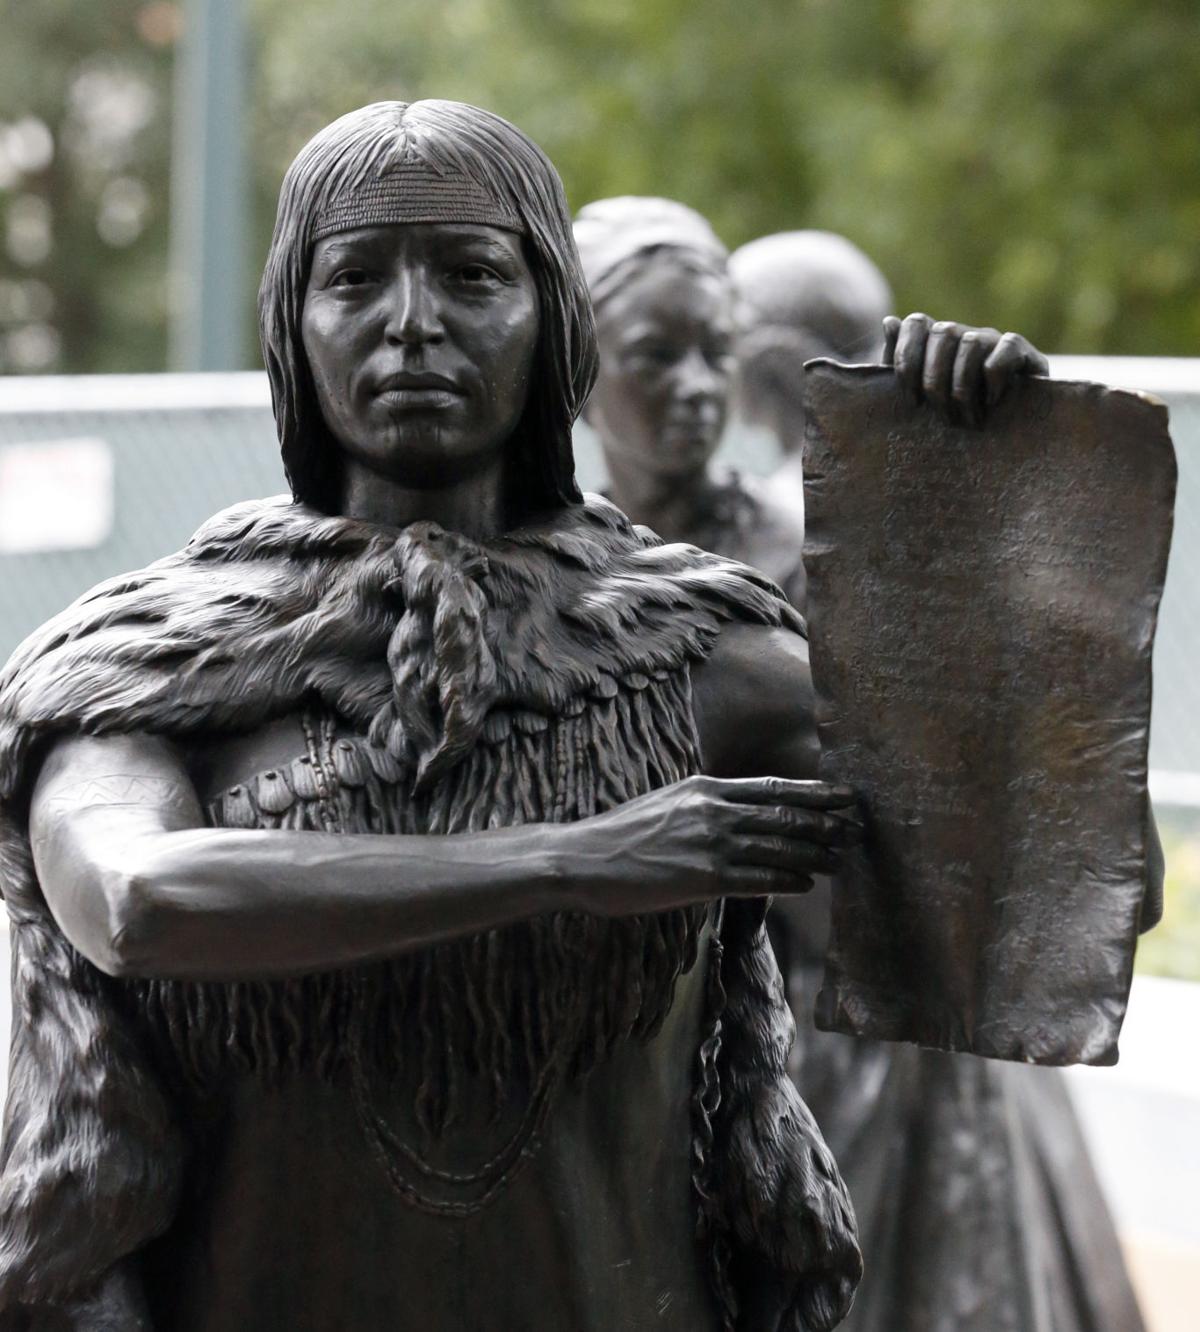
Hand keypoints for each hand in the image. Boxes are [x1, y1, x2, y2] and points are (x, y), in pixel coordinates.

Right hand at [563, 775, 860, 917]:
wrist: (583, 859)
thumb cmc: (624, 836)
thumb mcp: (670, 803)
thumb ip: (707, 805)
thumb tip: (741, 814)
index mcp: (706, 788)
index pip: (773, 788)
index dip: (815, 793)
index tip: (846, 795)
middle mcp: (714, 810)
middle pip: (785, 814)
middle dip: (827, 822)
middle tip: (859, 828)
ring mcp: (710, 843)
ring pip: (779, 846)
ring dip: (817, 853)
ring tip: (844, 859)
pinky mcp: (703, 878)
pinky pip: (758, 878)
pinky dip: (787, 879)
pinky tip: (807, 882)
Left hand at [882, 312, 1047, 426]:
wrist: (1011, 429)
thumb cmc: (956, 413)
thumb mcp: (922, 396)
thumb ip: (901, 363)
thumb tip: (889, 323)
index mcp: (937, 341)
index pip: (916, 323)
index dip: (907, 359)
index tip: (912, 401)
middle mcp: (965, 334)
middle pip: (942, 333)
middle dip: (936, 381)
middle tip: (943, 417)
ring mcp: (993, 340)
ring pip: (971, 343)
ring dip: (964, 387)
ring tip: (967, 418)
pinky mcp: (1023, 351)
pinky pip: (1006, 348)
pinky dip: (995, 379)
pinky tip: (991, 403)